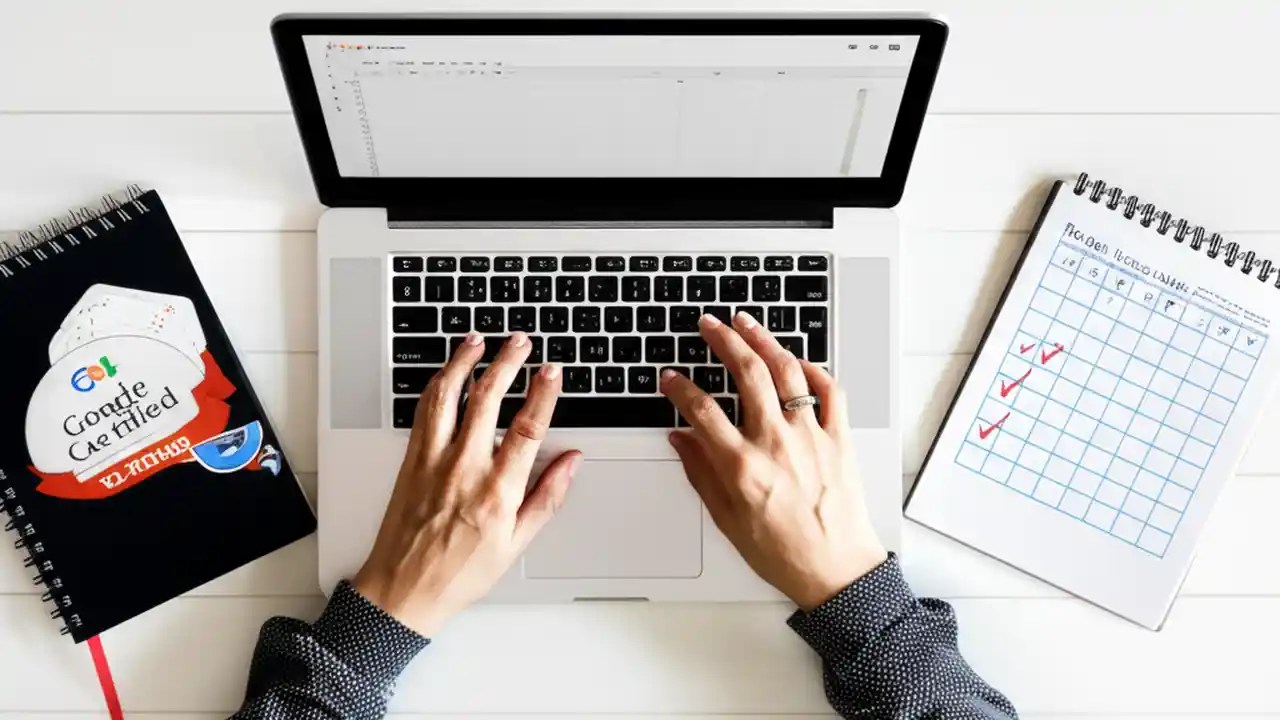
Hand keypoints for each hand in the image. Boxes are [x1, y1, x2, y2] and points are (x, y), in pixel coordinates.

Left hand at [354, 331, 580, 635]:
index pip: (527, 428)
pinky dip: (438, 384)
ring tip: (479, 340)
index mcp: (497, 491)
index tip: (552, 371)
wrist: (403, 590)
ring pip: (449, 396)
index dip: (542, 393)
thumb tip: (571, 461)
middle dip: (507, 363)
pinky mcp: (411, 460)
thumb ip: (547, 496)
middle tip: (521, 342)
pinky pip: (425, 411)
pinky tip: (447, 372)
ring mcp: (433, 460)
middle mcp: (464, 468)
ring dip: (465, 362)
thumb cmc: (459, 573)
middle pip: (487, 399)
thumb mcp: (516, 543)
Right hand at [661, 312, 886, 610]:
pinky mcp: (838, 438)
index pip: (702, 410)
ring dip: (763, 340)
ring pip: (786, 371)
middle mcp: (777, 444)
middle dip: (723, 340)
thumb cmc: (783, 553)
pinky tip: (795, 360)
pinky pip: (829, 390)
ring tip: (745, 324)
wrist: (836, 572)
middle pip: (746, 373)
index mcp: (743, 467)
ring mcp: (811, 437)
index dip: (680, 387)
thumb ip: (700, 473)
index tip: (670, 377)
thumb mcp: (727, 520)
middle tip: (709, 325)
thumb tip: (680, 438)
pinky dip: (812, 369)